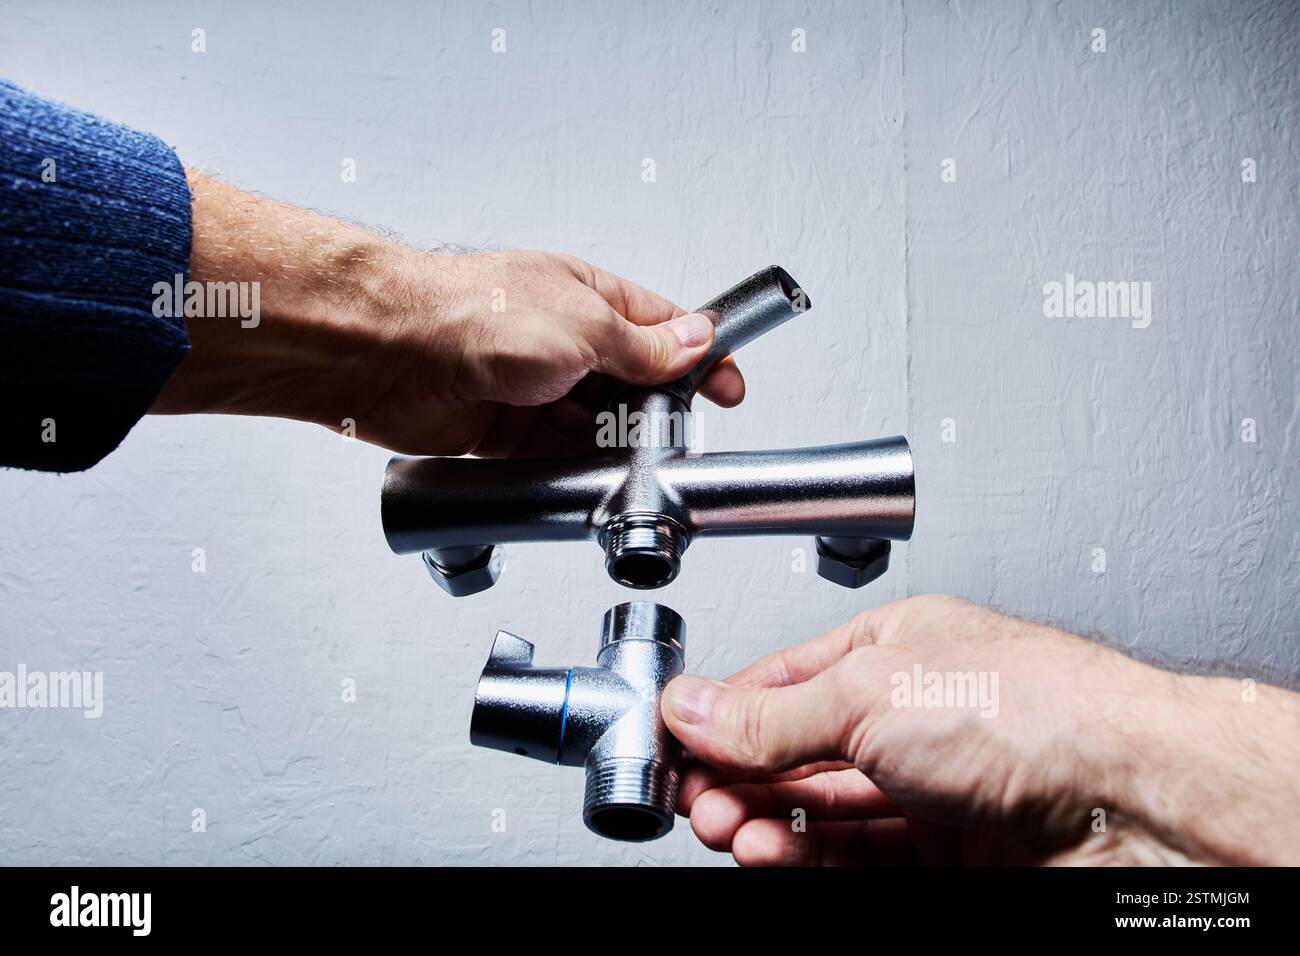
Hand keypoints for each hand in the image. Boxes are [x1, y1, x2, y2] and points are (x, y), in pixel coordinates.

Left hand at [152, 172, 743, 455]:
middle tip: (677, 435)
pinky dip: (576, 468)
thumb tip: (694, 340)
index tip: (728, 388)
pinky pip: (556, 455)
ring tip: (633, 461)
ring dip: (614, 445)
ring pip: (595, 426)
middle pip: (633, 383)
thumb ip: (643, 346)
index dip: (700, 358)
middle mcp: (562, 340)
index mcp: (587, 297)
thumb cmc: (471, 312)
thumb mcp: (584, 325)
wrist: (387, 353)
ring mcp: (534, 385)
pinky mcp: (505, 429)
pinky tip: (590, 476)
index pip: (663, 329)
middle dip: (657, 411)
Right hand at [662, 595, 1299, 864]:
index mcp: (891, 649)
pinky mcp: (943, 848)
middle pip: (795, 749)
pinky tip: (772, 852)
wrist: (1130, 798)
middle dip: (736, 775)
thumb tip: (696, 707)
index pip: (781, 681)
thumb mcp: (868, 697)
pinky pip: (852, 851)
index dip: (723, 713)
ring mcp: (925, 783)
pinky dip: (804, 853)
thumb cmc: (1034, 709)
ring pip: (818, 808)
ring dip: (762, 820)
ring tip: (728, 829)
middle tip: (695, 798)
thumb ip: (772, 715)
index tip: (674, 743)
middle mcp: (908, 713)